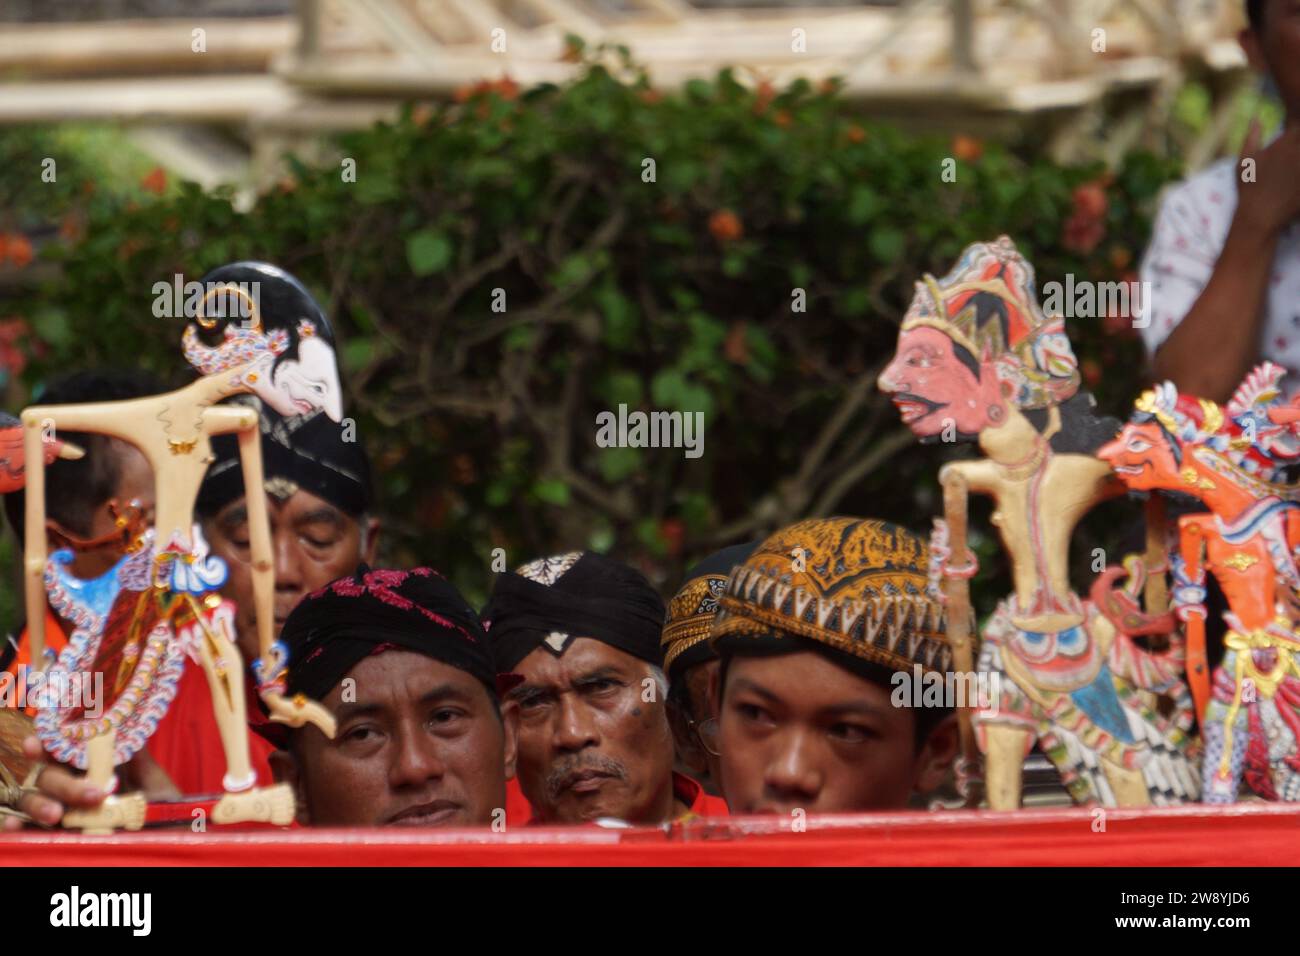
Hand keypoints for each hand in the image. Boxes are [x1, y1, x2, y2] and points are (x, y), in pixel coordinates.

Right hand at [1, 736, 177, 830]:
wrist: (170, 839)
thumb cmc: (160, 808)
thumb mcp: (153, 781)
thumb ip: (138, 758)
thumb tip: (122, 727)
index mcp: (91, 766)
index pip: (60, 750)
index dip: (44, 745)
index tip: (35, 743)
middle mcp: (71, 786)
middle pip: (49, 776)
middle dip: (65, 784)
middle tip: (94, 796)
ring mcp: (61, 811)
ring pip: (34, 799)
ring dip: (39, 804)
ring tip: (57, 815)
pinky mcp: (56, 834)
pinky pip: (28, 829)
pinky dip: (17, 827)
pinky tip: (15, 827)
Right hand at [1235, 119, 1299, 235]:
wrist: (1261, 216)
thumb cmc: (1250, 188)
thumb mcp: (1245, 162)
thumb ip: (1252, 137)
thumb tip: (1255, 118)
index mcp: (1286, 143)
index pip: (1297, 127)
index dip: (1295, 132)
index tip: (1291, 138)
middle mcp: (1299, 151)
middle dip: (1297, 150)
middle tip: (1288, 163)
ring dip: (1298, 163)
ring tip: (1291, 171)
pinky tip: (1295, 183)